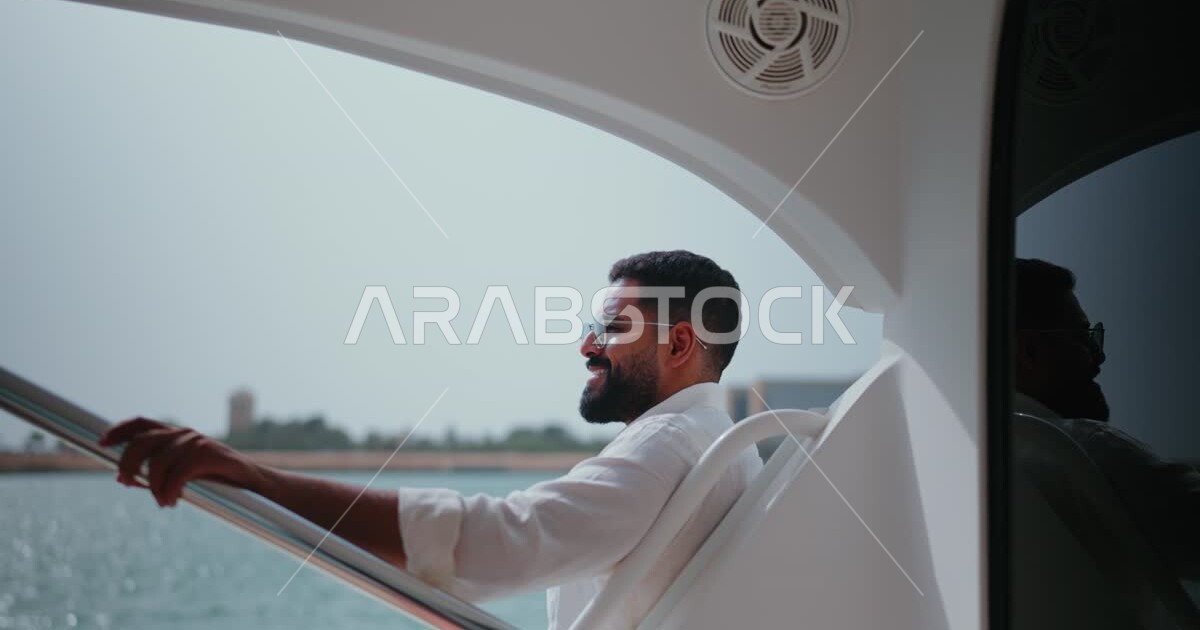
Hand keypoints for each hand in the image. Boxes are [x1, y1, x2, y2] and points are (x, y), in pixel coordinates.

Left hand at [98, 417, 266, 506]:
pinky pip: (176, 474)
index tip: (102, 443)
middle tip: (126, 482)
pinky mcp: (207, 453)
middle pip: (142, 441)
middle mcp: (183, 433)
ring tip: (161, 502)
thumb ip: (155, 471)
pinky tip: (172, 501)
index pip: (142, 423)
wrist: (251, 482)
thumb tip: (123, 478)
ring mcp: (195, 441)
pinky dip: (169, 491)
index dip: (119, 430)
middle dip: (127, 462)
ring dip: (153, 486)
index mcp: (175, 434)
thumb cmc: (215, 478)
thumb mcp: (181, 472)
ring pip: (158, 462)